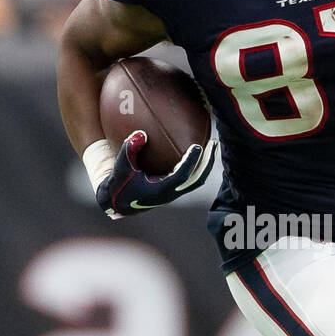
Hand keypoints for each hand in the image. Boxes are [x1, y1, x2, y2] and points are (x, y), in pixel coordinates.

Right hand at [96, 130, 217, 217]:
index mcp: (161, 190)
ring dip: (206, 163)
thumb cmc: (121, 182)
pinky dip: (198, 164)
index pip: (181, 176)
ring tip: (212, 145)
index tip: (197, 146)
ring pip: (197, 179)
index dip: (191, 162)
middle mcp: (171, 193)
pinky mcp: (175, 190)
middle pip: (197, 179)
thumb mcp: (120, 165)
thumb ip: (129, 149)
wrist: (121, 202)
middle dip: (208, 162)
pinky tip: (199, 149)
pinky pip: (191, 177)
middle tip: (214, 143)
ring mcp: (175, 193)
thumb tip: (141, 133)